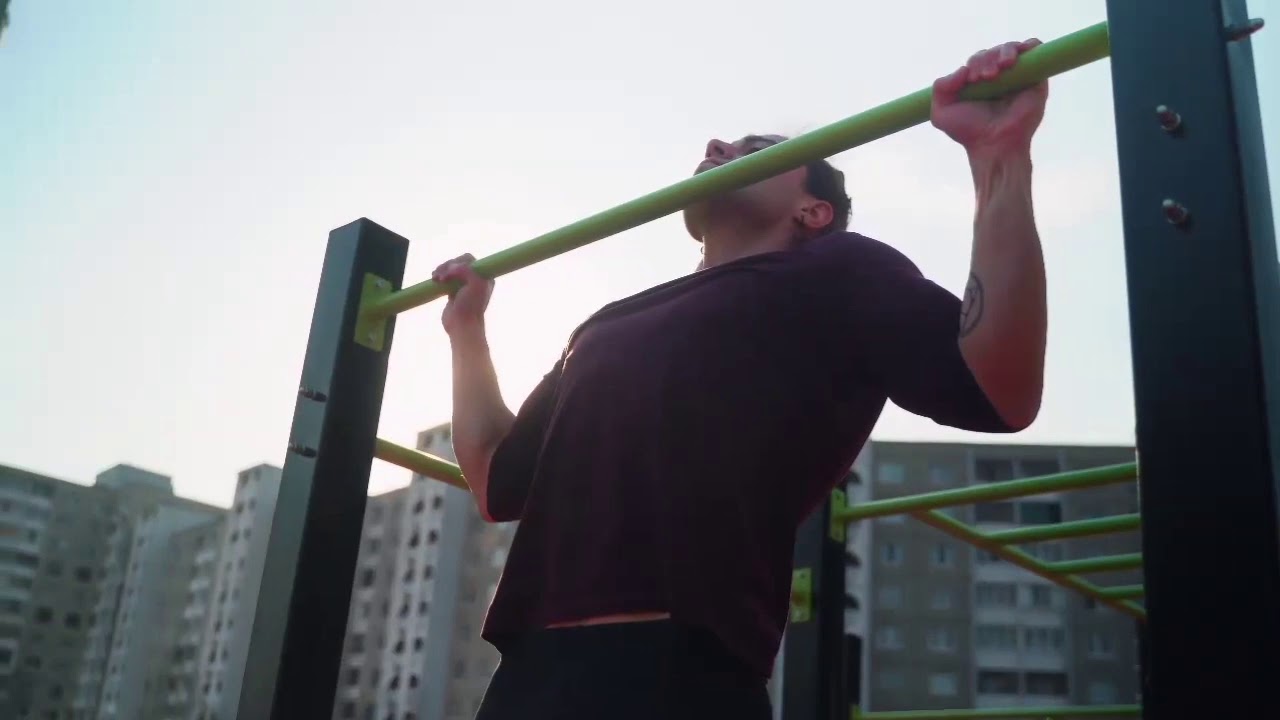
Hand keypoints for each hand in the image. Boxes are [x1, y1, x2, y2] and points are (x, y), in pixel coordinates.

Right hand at [432, 253, 492, 336]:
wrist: (462, 324)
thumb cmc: (471, 305)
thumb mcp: (476, 284)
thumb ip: (467, 270)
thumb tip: (452, 267)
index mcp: (484, 276)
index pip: (469, 260)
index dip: (458, 262)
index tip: (451, 272)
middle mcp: (474, 279)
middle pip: (458, 263)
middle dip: (447, 266)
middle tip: (441, 276)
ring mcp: (463, 285)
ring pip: (450, 270)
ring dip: (441, 270)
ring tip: (436, 278)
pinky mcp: (453, 291)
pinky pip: (445, 278)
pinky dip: (439, 276)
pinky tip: (434, 279)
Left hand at [931, 40, 1048, 157]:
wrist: (994, 144)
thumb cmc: (969, 132)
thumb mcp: (941, 113)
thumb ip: (940, 87)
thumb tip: (963, 69)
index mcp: (980, 82)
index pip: (978, 59)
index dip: (975, 62)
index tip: (972, 80)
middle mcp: (1000, 78)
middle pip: (993, 52)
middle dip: (986, 59)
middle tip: (985, 77)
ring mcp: (1019, 78)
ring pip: (1013, 48)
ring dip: (1003, 52)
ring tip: (1000, 69)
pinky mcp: (1037, 79)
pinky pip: (1036, 49)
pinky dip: (1026, 46)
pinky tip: (1013, 61)